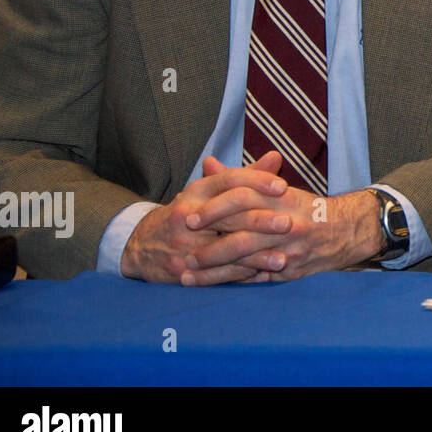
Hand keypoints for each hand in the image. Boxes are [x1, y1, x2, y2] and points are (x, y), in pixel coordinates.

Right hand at [121, 151, 287, 283]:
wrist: (143, 244)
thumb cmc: (189, 213)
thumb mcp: (211, 190)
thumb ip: (246, 176)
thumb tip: (276, 157)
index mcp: (198, 191)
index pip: (230, 180)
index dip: (257, 181)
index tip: (282, 187)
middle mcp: (189, 214)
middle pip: (229, 215)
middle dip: (262, 220)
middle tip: (289, 224)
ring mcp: (184, 244)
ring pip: (225, 249)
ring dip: (257, 256)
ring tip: (283, 258)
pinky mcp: (182, 270)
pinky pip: (216, 274)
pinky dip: (241, 275)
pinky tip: (262, 275)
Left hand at [181, 151, 382, 283]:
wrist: (344, 230)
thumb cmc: (303, 207)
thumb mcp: (274, 188)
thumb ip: (239, 178)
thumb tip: (208, 165)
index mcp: (280, 199)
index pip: (242, 199)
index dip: (213, 209)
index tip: (190, 218)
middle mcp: (285, 224)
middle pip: (242, 234)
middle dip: (210, 245)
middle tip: (182, 251)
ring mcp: (288, 250)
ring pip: (246, 261)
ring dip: (214, 270)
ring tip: (187, 274)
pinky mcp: (289, 271)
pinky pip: (256, 278)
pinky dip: (231, 282)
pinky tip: (210, 285)